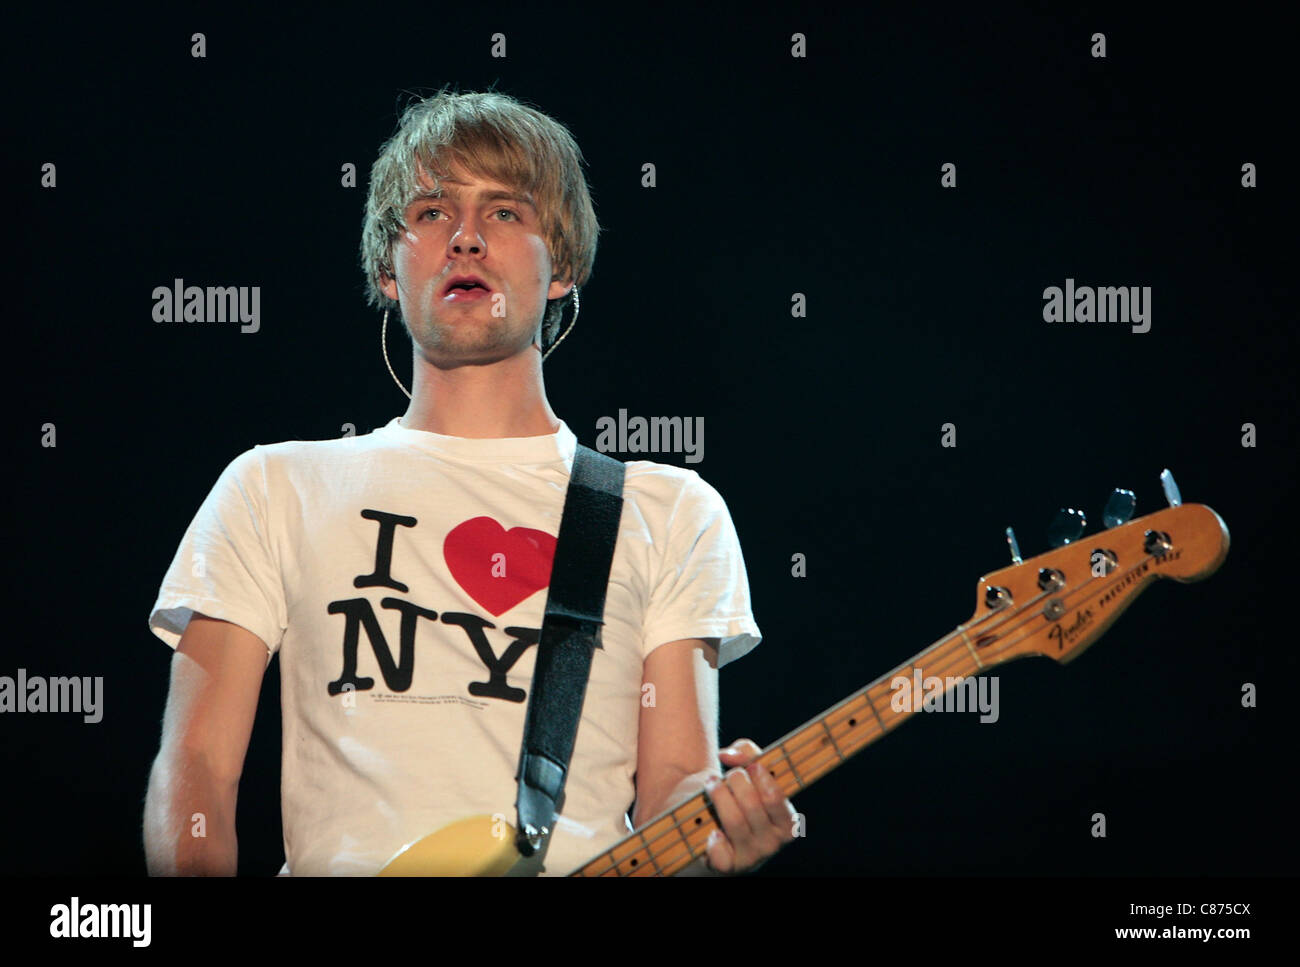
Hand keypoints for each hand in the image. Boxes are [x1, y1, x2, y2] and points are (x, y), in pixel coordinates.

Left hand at [703, 738, 798, 873]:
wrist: (706, 827)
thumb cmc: (734, 795)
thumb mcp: (747, 771)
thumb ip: (746, 753)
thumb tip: (729, 755)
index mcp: (787, 822)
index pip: (776, 797)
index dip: (761, 777)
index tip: (751, 766)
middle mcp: (773, 843)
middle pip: (752, 804)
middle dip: (735, 781)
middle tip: (728, 775)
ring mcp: (751, 857)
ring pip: (734, 821)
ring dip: (718, 795)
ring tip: (711, 784)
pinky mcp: (728, 866)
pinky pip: (720, 851)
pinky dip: (713, 838)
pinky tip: (712, 829)